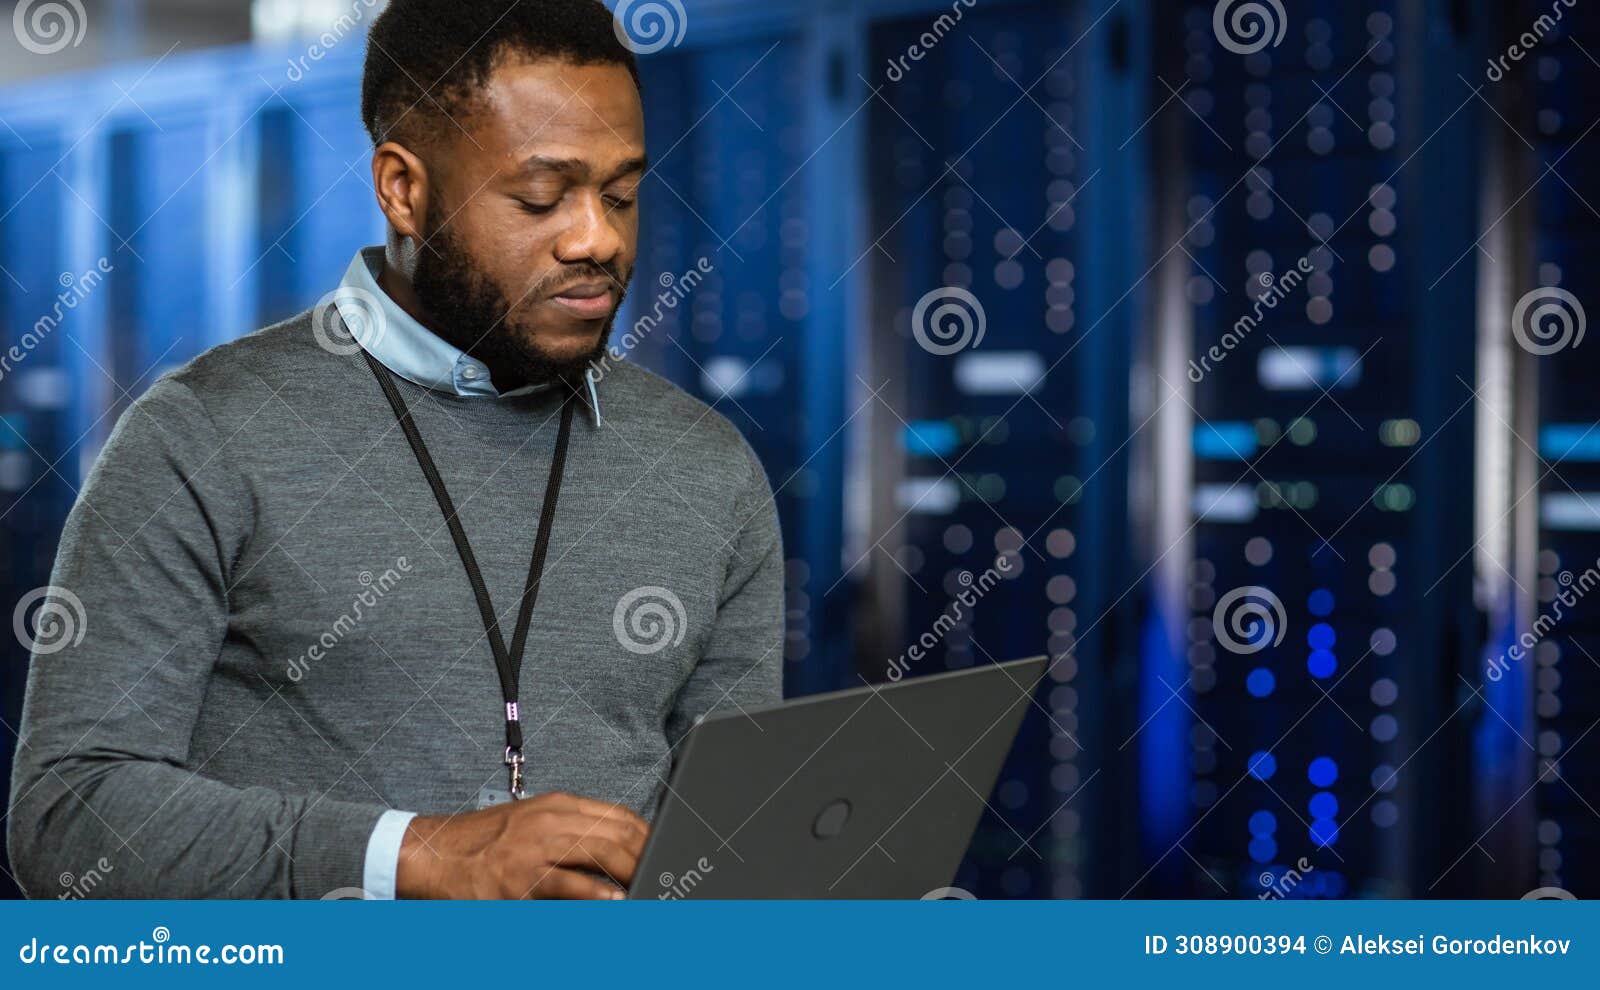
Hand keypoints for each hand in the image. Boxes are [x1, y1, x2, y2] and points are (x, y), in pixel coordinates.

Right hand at [395, 791, 649, 898]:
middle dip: (648, 855)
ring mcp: (538, 847)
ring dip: (633, 871)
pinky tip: (617, 902)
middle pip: (618, 832)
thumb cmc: (483, 844)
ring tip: (652, 888)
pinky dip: (599, 894)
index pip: (619, 815)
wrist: (432, 854)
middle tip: (668, 876)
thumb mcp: (531, 825)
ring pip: (602, 851)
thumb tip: (612, 851)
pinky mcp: (522, 877)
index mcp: (558, 806)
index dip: (648, 836)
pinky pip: (570, 884)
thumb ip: (570, 834)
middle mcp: (552, 820)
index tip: (665, 854)